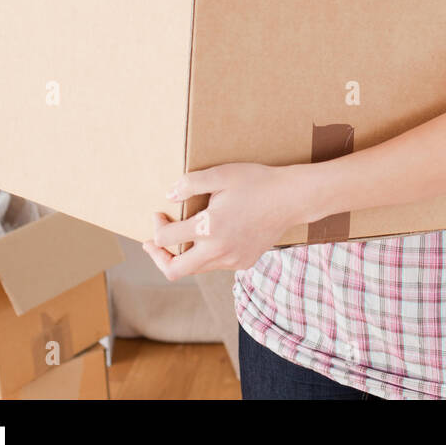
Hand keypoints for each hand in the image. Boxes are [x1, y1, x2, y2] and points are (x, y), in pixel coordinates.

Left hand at [141, 161, 319, 278]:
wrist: (292, 198)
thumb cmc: (257, 182)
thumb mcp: (221, 174)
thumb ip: (190, 184)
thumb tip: (168, 196)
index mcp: (209, 228)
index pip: (165, 238)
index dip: (156, 226)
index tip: (159, 214)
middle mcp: (218, 250)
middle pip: (174, 269)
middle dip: (159, 257)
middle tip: (153, 243)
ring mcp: (232, 260)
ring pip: (196, 269)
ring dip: (183, 255)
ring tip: (182, 238)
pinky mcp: (244, 262)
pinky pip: (216, 265)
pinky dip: (206, 255)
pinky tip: (211, 237)